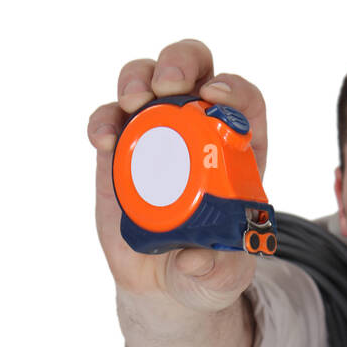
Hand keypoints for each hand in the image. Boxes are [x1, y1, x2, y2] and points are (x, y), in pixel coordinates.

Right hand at [86, 37, 268, 309]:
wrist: (163, 284)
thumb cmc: (207, 270)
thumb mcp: (224, 275)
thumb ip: (219, 268)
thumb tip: (196, 259)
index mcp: (236, 148)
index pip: (242, 101)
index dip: (232, 89)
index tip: (214, 98)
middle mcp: (196, 127)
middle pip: (193, 68)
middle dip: (180, 61)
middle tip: (168, 84)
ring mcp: (155, 132)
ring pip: (146, 79)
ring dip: (138, 77)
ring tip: (133, 101)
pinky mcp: (119, 149)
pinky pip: (109, 119)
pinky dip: (104, 120)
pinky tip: (103, 140)